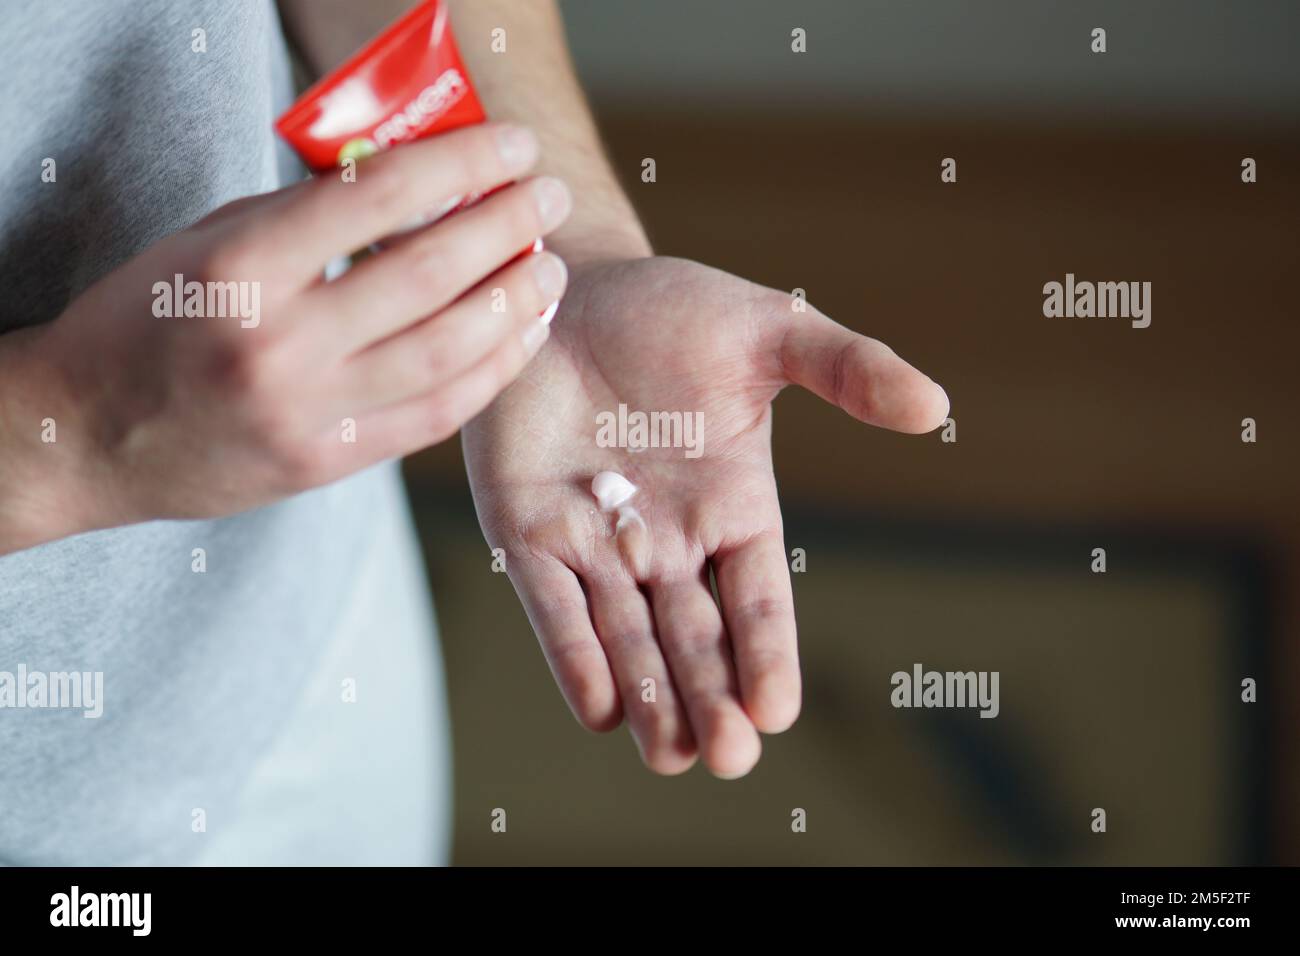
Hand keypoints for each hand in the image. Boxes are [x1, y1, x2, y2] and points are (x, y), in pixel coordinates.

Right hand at [0, 124, 571, 553]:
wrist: (86, 437)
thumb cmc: (147, 321)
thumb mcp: (210, 242)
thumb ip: (307, 216)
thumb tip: (414, 185)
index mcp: (241, 267)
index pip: (376, 198)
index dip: (460, 163)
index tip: (511, 147)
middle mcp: (280, 343)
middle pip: (428, 275)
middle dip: (506, 227)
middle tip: (549, 197)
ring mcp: (308, 412)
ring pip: (447, 353)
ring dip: (514, 305)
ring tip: (552, 269)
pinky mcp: (328, 463)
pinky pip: (434, 415)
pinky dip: (489, 372)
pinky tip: (521, 335)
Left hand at [464, 255, 948, 777]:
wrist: (567, 289)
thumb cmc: (673, 311)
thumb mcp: (769, 331)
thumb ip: (847, 367)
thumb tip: (935, 406)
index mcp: (732, 507)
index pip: (756, 597)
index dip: (768, 651)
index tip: (781, 708)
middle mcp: (667, 542)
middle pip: (696, 637)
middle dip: (713, 698)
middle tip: (731, 757)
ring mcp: (595, 542)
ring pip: (628, 638)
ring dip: (651, 696)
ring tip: (672, 755)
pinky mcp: (527, 531)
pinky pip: (553, 603)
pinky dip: (574, 653)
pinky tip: (600, 706)